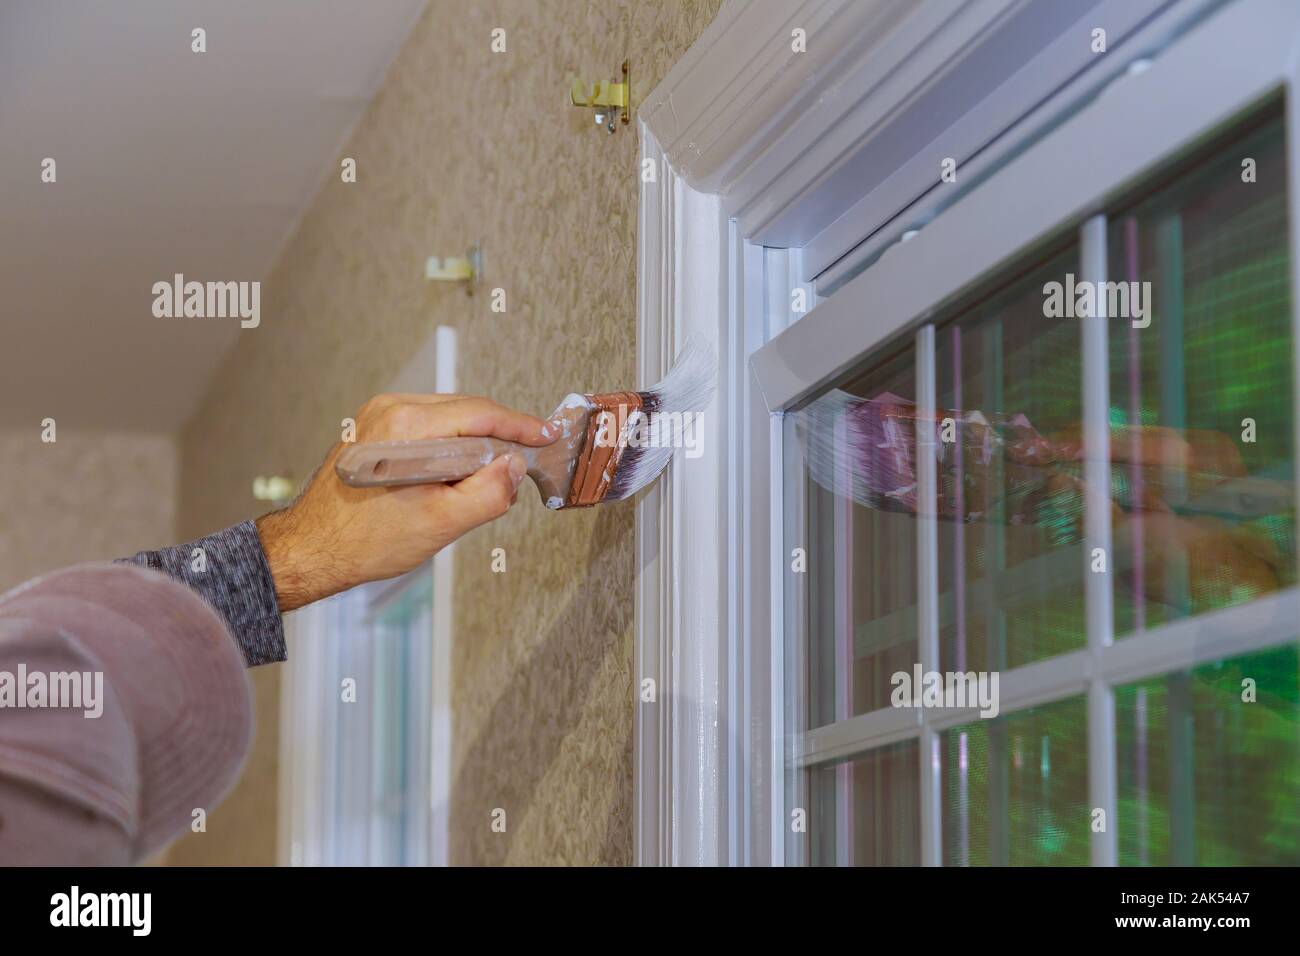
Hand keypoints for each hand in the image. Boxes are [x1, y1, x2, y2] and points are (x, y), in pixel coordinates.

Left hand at [255, 394, 555, 611]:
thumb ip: (488, 494)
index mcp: (406, 428)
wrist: (311, 548)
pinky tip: (456, 475)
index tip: (546, 435)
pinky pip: (429, 426)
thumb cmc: (364, 541)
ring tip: (487, 479)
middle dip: (500, 436)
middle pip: (467, 411)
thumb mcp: (440, 524)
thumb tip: (514, 468)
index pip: (481, 414)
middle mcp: (390, 411)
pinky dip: (451, 445)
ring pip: (450, 417)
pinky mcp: (375, 428)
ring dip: (475, 443)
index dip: (520, 426)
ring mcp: (379, 416)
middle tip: (525, 462)